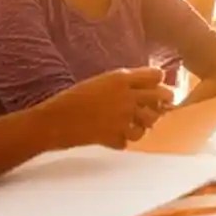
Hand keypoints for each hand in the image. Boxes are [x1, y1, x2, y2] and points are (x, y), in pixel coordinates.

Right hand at [33, 67, 173, 149]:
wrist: (52, 121)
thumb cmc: (72, 98)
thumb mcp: (100, 82)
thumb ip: (123, 83)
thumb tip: (146, 87)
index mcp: (121, 79)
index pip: (157, 75)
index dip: (158, 81)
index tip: (155, 88)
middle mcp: (127, 96)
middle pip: (163, 96)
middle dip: (162, 102)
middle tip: (154, 107)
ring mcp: (124, 118)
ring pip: (151, 122)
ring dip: (142, 124)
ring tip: (130, 124)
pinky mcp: (116, 137)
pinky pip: (130, 140)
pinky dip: (123, 139)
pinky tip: (112, 136)